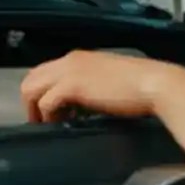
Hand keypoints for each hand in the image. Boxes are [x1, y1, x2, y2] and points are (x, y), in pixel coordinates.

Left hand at [20, 50, 184, 122]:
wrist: (153, 84)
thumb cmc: (139, 86)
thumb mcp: (108, 80)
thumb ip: (91, 86)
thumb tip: (80, 105)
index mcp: (78, 58)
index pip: (44, 71)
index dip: (42, 92)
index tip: (49, 112)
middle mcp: (69, 60)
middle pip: (31, 78)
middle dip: (31, 102)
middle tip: (42, 122)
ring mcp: (69, 71)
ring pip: (32, 88)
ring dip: (35, 109)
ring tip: (47, 126)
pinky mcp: (72, 86)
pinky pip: (46, 101)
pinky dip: (48, 115)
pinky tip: (59, 124)